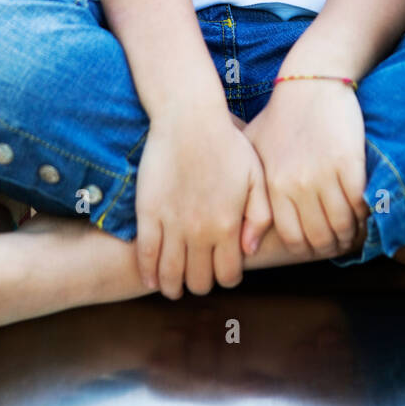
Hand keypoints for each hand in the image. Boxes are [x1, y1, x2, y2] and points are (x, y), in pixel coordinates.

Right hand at [135, 103, 272, 298]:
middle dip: (201, 284)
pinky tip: (151, 278)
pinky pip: (146, 255)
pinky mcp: (148, 213)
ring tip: (175, 287)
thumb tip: (250, 250)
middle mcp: (200, 231)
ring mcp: (172, 224)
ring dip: (173, 287)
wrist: (189, 118)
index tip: (224, 271)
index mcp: (228, 224)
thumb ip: (259, 215)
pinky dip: (148, 272)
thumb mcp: (256, 176)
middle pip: (199, 281)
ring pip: (170, 275)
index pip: (228, 275)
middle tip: (200, 277)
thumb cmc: (227, 143)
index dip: (227, 279)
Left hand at [241, 80, 368, 256]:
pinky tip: (366, 208)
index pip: (294, 239)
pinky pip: (361, 203)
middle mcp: (296, 184)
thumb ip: (250, 197)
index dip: (310, 249)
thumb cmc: (280, 118)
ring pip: (344, 224)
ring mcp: (323, 173)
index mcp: (273, 185)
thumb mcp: (253, 154)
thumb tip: (246, 248)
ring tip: (356, 227)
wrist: (310, 82)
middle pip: (321, 237)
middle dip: (334, 245)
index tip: (320, 244)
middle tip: (342, 240)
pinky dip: (367, 212)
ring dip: (353, 232)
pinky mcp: (349, 161)